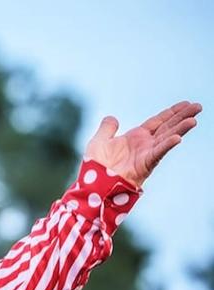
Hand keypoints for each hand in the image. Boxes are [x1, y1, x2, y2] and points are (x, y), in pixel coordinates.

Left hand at [84, 101, 201, 188]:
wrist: (94, 183)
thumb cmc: (96, 166)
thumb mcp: (99, 141)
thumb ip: (107, 128)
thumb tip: (112, 118)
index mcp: (136, 137)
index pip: (158, 121)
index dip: (171, 112)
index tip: (186, 103)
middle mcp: (145, 144)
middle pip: (168, 127)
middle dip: (182, 117)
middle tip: (198, 107)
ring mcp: (146, 154)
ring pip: (167, 138)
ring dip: (180, 129)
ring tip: (193, 120)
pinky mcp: (145, 164)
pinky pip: (158, 153)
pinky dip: (167, 145)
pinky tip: (177, 138)